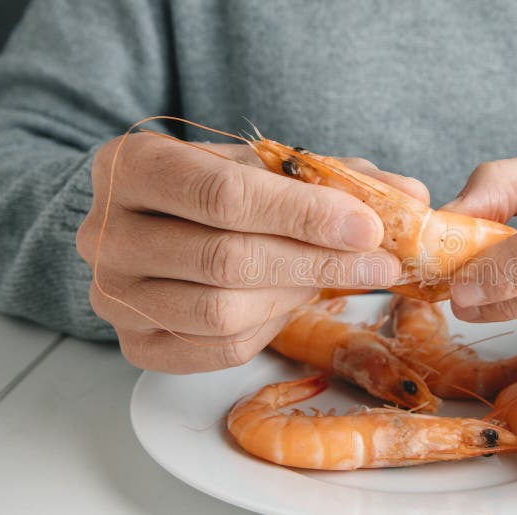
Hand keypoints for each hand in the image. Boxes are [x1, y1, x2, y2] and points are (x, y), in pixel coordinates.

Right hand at [77, 133, 427, 372]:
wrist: (155, 222)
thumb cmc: (215, 189)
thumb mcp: (263, 167)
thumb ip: (332, 176)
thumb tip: (410, 194)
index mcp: (132, 165)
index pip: (225, 194)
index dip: (305, 215)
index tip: (369, 226)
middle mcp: (106, 232)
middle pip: (227, 258)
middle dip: (317, 263)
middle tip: (379, 263)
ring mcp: (113, 294)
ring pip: (221, 310)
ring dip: (298, 296)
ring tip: (340, 278)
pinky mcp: (135, 342)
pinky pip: (215, 348)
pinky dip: (270, 326)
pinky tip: (295, 299)